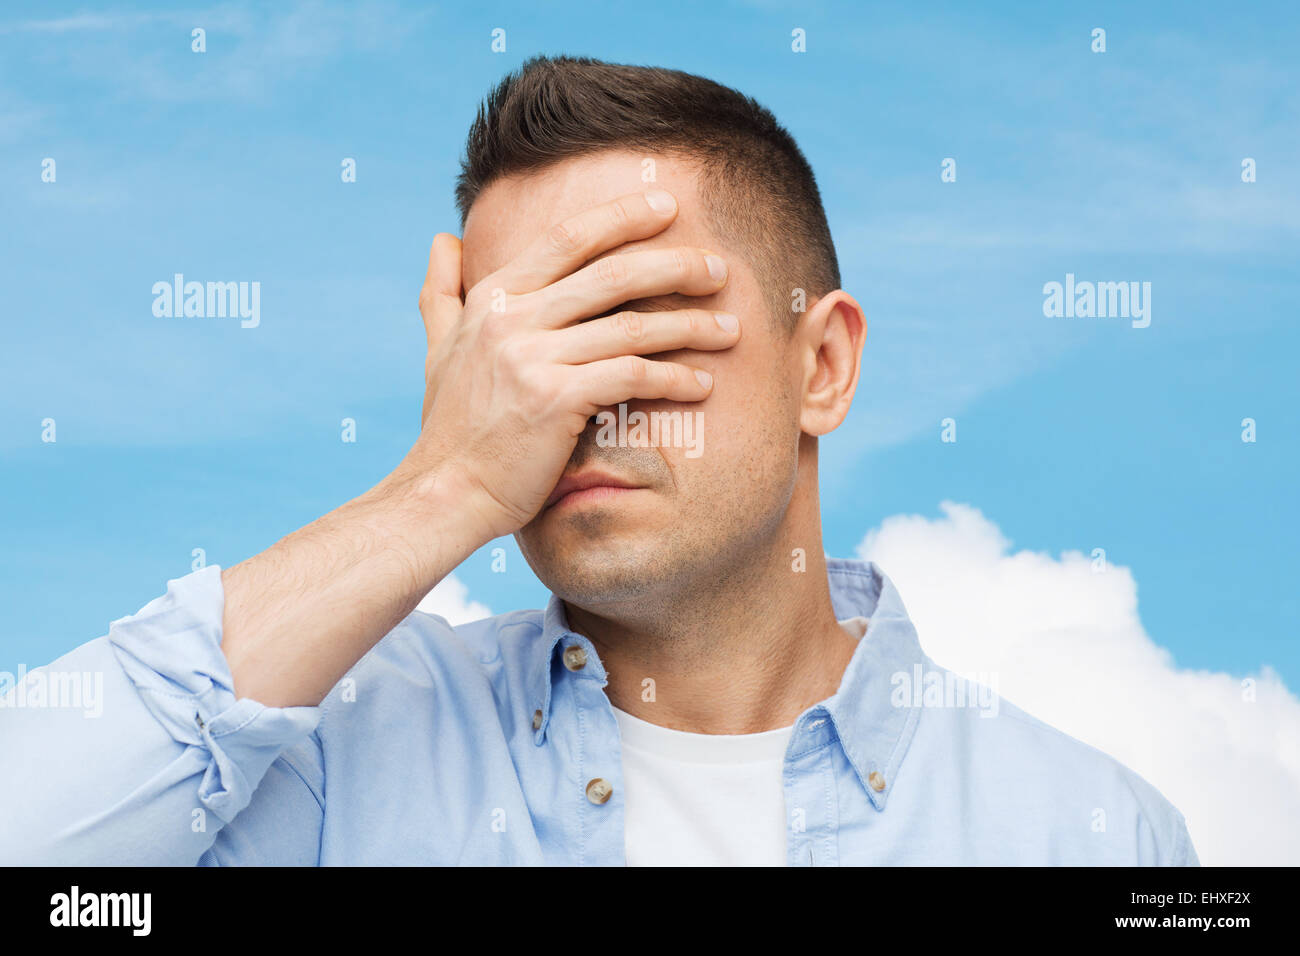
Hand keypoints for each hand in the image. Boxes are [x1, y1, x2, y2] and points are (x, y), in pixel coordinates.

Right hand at [403, 189, 739, 540]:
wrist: (444, 492)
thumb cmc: (449, 428)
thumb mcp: (438, 349)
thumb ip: (442, 292)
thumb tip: (443, 241)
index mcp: (493, 297)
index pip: (568, 237)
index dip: (622, 216)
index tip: (668, 207)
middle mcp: (512, 318)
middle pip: (612, 274)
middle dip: (675, 266)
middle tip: (719, 269)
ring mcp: (532, 358)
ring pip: (631, 327)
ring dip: (690, 326)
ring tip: (730, 328)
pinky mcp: (555, 400)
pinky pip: (631, 376)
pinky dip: (673, 377)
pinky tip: (702, 383)